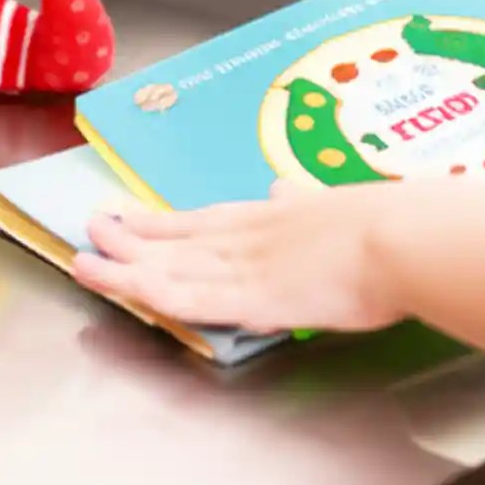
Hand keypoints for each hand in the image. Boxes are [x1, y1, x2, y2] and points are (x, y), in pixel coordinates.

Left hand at [72, 182, 404, 334]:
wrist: (402, 238)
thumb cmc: (384, 223)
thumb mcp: (332, 203)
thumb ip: (301, 201)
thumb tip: (279, 187)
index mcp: (270, 217)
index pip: (201, 220)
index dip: (160, 222)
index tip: (128, 217)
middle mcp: (248, 238)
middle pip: (175, 241)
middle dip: (129, 240)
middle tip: (91, 231)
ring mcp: (246, 266)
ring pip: (169, 268)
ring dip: (123, 266)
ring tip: (83, 261)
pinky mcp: (252, 296)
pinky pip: (189, 297)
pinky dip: (150, 292)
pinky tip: (123, 289)